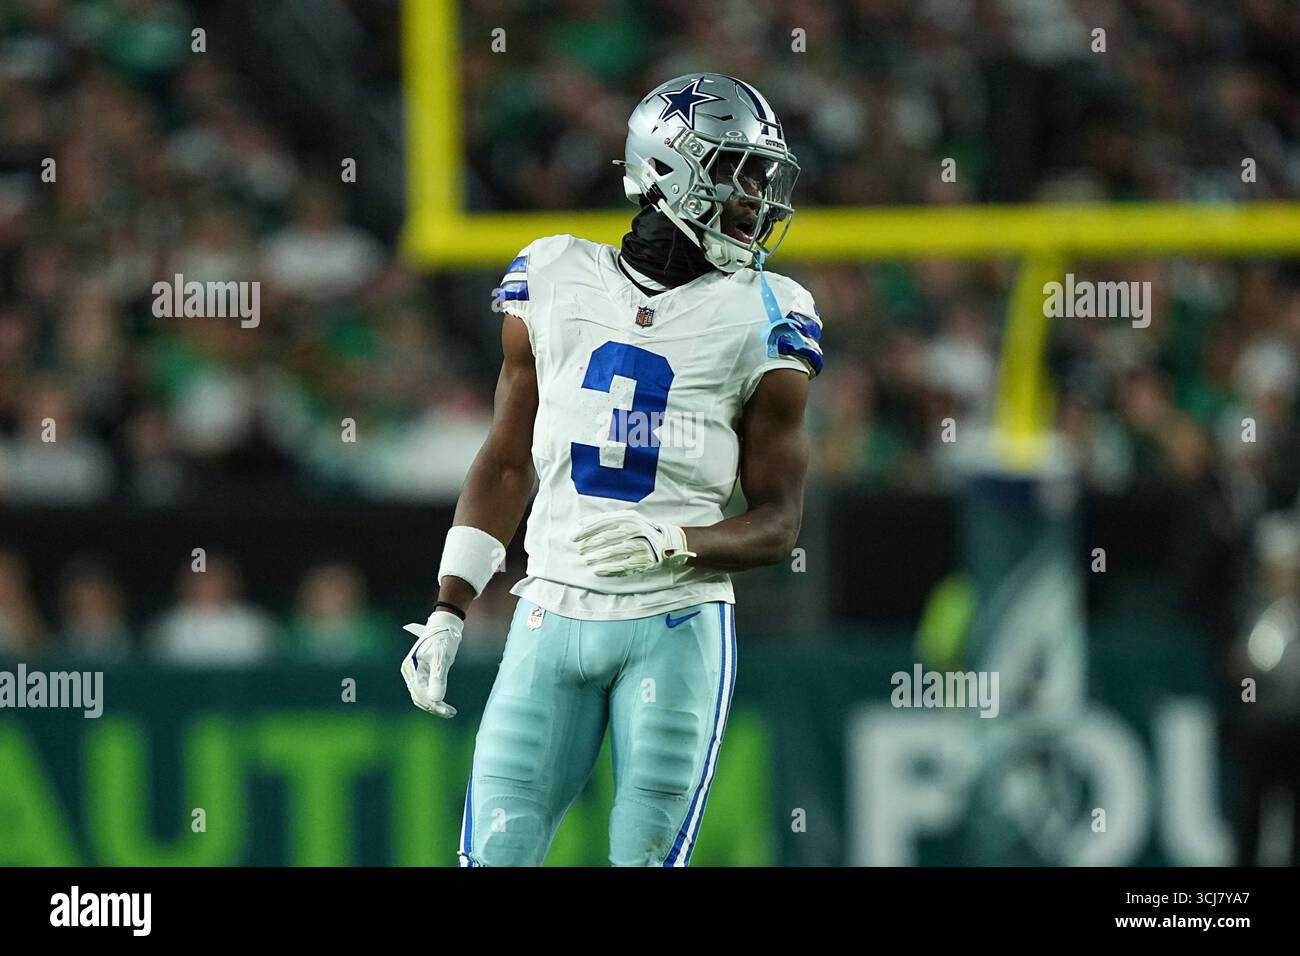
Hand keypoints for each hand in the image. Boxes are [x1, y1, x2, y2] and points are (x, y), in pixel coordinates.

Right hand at [399, 610, 462, 716]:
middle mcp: (409, 671)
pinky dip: (433, 699)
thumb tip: (437, 699)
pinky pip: (424, 691)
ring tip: (449, 712)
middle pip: (419, 696)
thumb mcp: (442, 658)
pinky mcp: (421, 674)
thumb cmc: (443, 639)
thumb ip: (438, 678)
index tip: (448, 711)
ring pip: (421, 696)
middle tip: (451, 713)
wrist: (444, 626)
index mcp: (411, 667)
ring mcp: (414, 673)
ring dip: (434, 705)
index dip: (434, 704)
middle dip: (435, 707)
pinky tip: (444, 704)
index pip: (421, 692)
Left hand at [572, 510, 694, 576]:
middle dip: (591, 545)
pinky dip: (609, 569)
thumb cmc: (642, 530)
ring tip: (588, 561)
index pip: (603, 522)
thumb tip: (578, 527)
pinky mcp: (644, 561)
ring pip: (615, 552)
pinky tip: (599, 571)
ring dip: (598, 558)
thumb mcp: (626, 520)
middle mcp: (636, 530)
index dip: (586, 529)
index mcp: (630, 518)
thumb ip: (605, 522)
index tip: (572, 536)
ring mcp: (641, 546)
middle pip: (608, 538)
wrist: (670, 542)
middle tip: (581, 551)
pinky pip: (624, 566)